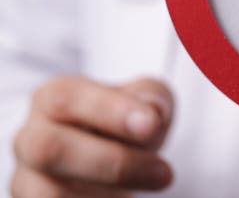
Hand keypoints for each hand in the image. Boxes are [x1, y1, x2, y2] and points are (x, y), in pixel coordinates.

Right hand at [10, 76, 173, 196]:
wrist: (109, 160)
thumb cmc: (123, 123)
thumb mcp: (144, 99)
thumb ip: (151, 97)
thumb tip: (153, 113)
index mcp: (52, 99)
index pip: (65, 98)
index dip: (108, 111)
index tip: (150, 124)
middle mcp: (30, 139)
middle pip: (49, 149)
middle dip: (112, 162)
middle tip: (164, 172)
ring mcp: (28, 180)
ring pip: (50, 193)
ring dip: (110, 191)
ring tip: (156, 183)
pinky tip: (128, 197)